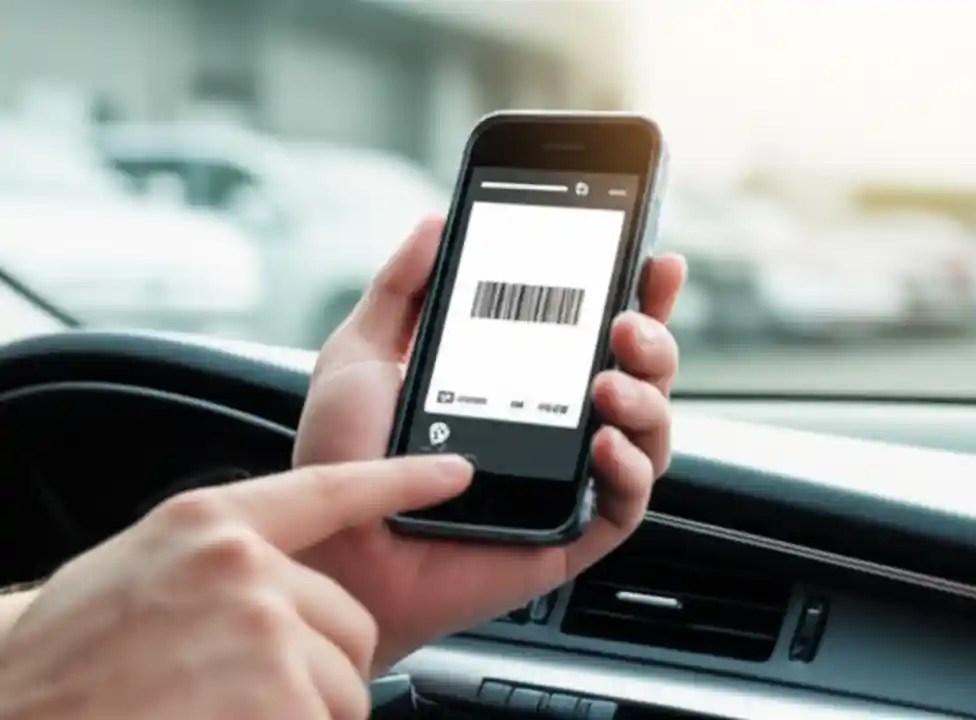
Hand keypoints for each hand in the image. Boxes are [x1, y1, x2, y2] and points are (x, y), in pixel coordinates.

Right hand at [0, 456, 472, 719]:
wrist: (12, 712)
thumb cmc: (67, 663)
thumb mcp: (140, 573)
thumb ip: (222, 563)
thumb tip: (291, 588)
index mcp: (211, 525)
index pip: (331, 491)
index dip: (403, 481)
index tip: (455, 474)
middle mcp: (246, 568)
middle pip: (350, 623)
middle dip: (320, 668)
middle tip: (247, 692)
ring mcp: (263, 635)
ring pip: (345, 687)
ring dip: (304, 715)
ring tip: (222, 712)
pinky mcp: (277, 701)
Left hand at [294, 216, 684, 670]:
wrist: (329, 547)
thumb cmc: (342, 462)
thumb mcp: (360, 355)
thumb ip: (400, 288)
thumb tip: (437, 222)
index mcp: (522, 381)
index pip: (597, 330)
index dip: (637, 294)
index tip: (654, 260)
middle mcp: (557, 427)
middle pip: (641, 375)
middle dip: (654, 340)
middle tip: (628, 322)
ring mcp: (569, 481)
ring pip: (651, 434)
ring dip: (648, 398)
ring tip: (608, 381)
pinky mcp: (571, 535)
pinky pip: (629, 503)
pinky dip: (631, 469)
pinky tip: (603, 444)